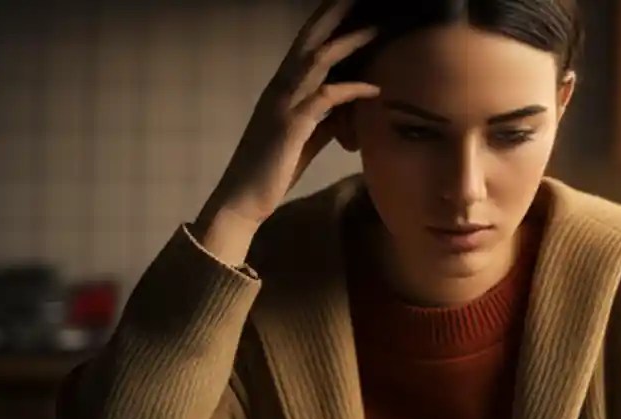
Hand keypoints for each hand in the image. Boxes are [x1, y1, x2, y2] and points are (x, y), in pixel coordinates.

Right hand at [196, 0, 378, 235]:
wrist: (244, 198)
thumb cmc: (274, 168)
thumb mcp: (306, 138)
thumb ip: (327, 120)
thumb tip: (352, 109)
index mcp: (282, 87)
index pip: (305, 44)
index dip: (325, 22)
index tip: (348, 5)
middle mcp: (280, 87)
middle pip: (310, 39)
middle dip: (333, 14)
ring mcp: (284, 102)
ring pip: (318, 60)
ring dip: (349, 42)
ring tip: (376, 28)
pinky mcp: (292, 124)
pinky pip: (327, 98)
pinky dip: (353, 90)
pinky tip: (375, 89)